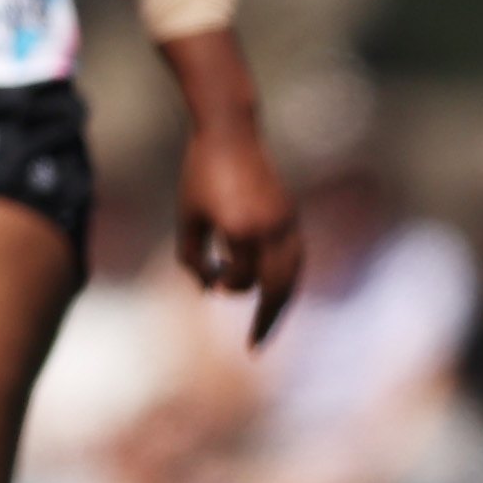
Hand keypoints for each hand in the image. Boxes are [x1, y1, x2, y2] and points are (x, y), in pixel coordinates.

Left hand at [178, 112, 303, 347]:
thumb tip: (207, 292)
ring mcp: (287, 222)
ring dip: (281, 304)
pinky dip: (286, 281)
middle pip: (278, 288)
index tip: (208, 278)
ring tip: (267, 328)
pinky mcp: (292, 216)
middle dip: (266, 321)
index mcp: (241, 229)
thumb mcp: (187, 217)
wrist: (231, 134)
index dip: (220, 284)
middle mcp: (271, 228)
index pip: (237, 278)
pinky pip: (295, 259)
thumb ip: (192, 257)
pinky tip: (273, 294)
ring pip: (293, 276)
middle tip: (254, 349)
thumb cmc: (199, 175)